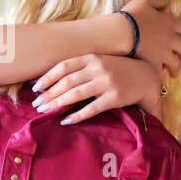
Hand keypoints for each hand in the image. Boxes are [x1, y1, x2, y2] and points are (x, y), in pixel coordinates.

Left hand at [30, 54, 162, 124]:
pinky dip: (76, 116)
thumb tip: (55, 79)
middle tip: (36, 104)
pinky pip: (91, 109)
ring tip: (45, 111)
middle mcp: (98, 68)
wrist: (145, 77)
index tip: (35, 88)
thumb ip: (81, 67)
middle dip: (49, 94)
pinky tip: (65, 121)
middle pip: (66, 82)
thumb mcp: (100, 62)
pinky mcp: (114, 98)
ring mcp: (106, 83)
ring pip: (75, 95)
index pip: (63, 66)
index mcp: (92, 57)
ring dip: (57, 104)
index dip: (47, 77)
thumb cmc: (118, 69)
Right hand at [120, 0, 180, 77]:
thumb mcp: (144, 0)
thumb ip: (158, 0)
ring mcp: (163, 54)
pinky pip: (162, 73)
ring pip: (176, 64)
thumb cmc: (131, 15)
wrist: (121, 33)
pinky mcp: (154, 65)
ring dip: (176, 68)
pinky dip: (162, 76)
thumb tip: (166, 3)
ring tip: (173, 72)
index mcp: (170, 23)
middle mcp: (171, 40)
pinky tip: (160, 77)